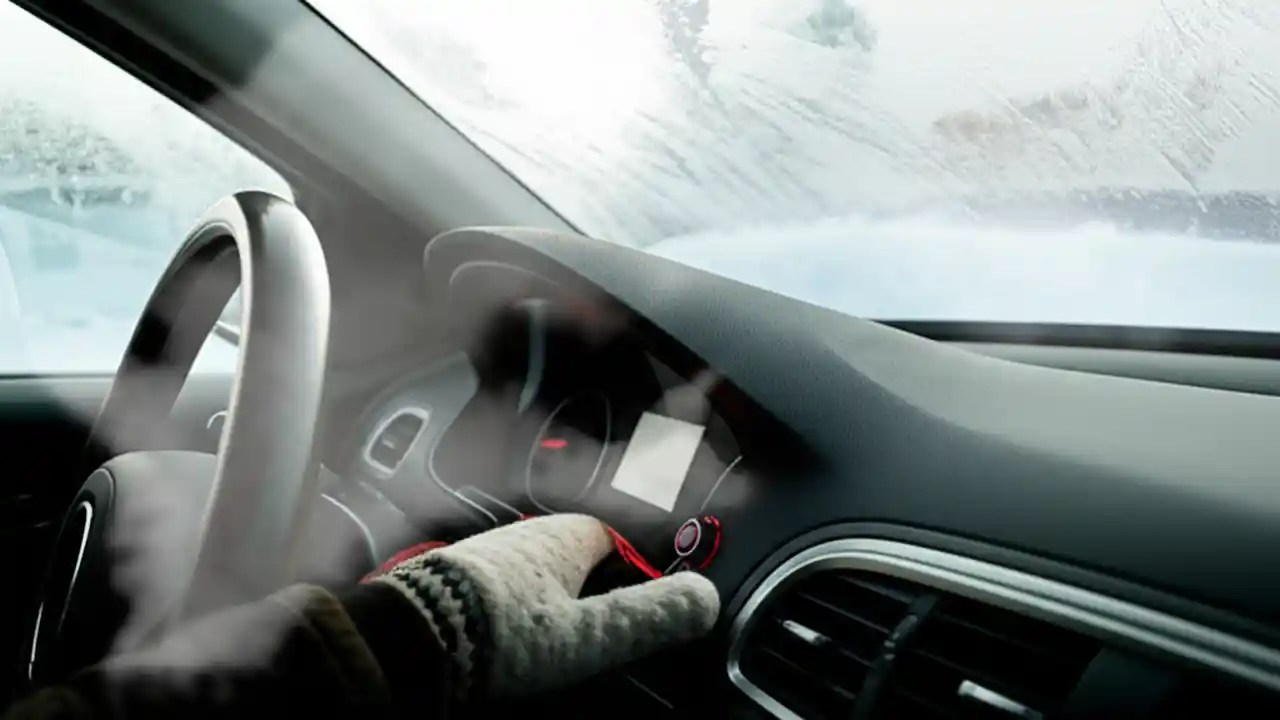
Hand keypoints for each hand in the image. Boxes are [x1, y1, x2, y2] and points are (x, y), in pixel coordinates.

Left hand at [370, 514, 719, 699]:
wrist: (402, 642)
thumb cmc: (497, 634)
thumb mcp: (586, 635)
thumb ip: (649, 616)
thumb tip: (706, 599)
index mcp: (566, 534)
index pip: (625, 531)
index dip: (647, 557)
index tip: (663, 580)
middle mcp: (529, 532)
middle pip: (585, 549)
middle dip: (606, 574)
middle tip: (623, 613)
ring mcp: (491, 554)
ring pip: (547, 566)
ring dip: (565, 589)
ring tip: (576, 631)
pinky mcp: (460, 581)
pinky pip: (513, 584)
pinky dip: (529, 603)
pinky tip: (526, 634)